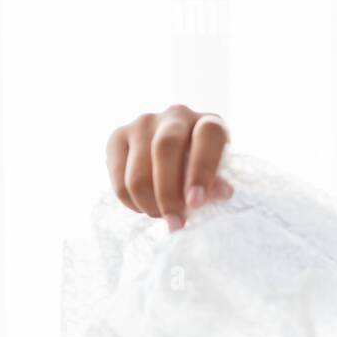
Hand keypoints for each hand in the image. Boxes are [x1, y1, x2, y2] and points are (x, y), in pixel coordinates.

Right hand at [105, 104, 232, 230]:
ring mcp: (142, 123)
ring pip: (138, 172)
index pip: (207, 135)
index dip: (202, 169)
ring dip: (150, 204)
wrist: (175, 152)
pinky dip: (132, 203)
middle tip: (175, 222)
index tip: (196, 202)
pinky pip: (118, 180)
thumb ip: (218, 182)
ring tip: (162, 217)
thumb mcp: (219, 173)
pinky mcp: (117, 137)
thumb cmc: (203, 166)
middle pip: (164, 150)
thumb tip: (220, 192)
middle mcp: (175, 115)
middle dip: (168, 193)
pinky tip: (146, 208)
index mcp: (208, 120)